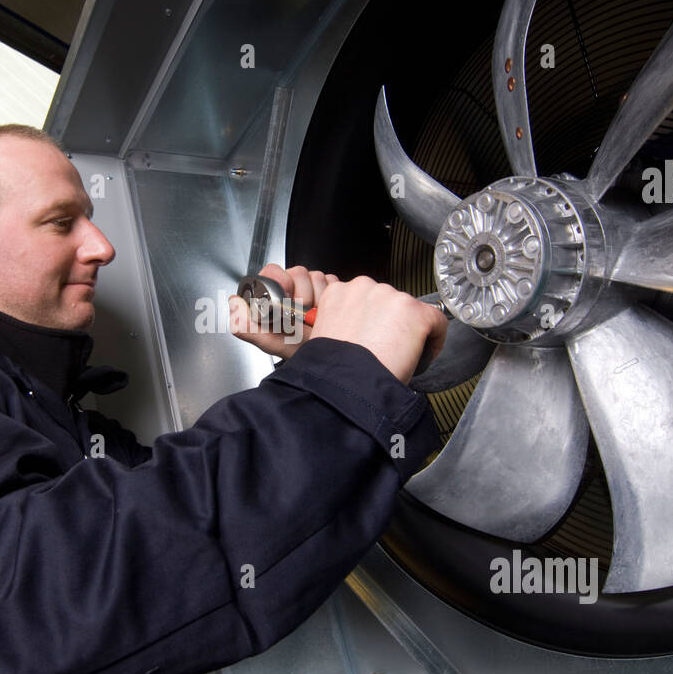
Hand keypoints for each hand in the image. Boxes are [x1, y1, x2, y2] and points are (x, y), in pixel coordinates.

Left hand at [229, 264, 334, 359]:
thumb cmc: (299, 350)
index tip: (286, 297)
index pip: (273, 272)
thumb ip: (246, 325)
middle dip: (302, 295)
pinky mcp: (330, 288)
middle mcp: (291, 289)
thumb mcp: (269, 341)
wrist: (327, 357)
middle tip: (301, 314)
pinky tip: (325, 312)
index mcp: (272, 296)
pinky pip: (332, 282)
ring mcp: (311, 287)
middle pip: (298, 272)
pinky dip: (331, 297)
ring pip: (317, 276)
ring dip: (318, 298)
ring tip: (313, 316)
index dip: (281, 281)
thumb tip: (233, 302)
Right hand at [231, 266, 446, 383]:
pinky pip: (436, 323)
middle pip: (389, 305)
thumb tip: (235, 311)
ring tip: (397, 360)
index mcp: (336, 296)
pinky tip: (420, 358)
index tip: (368, 340)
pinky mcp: (414, 311)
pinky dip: (433, 342)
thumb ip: (280, 329)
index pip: (361, 298)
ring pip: (411, 315)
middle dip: (388, 328)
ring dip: (408, 335)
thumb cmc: (325, 372)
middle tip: (382, 355)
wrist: (346, 385)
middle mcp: (363, 288)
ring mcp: (391, 298)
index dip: (367, 321)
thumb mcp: (295, 344)